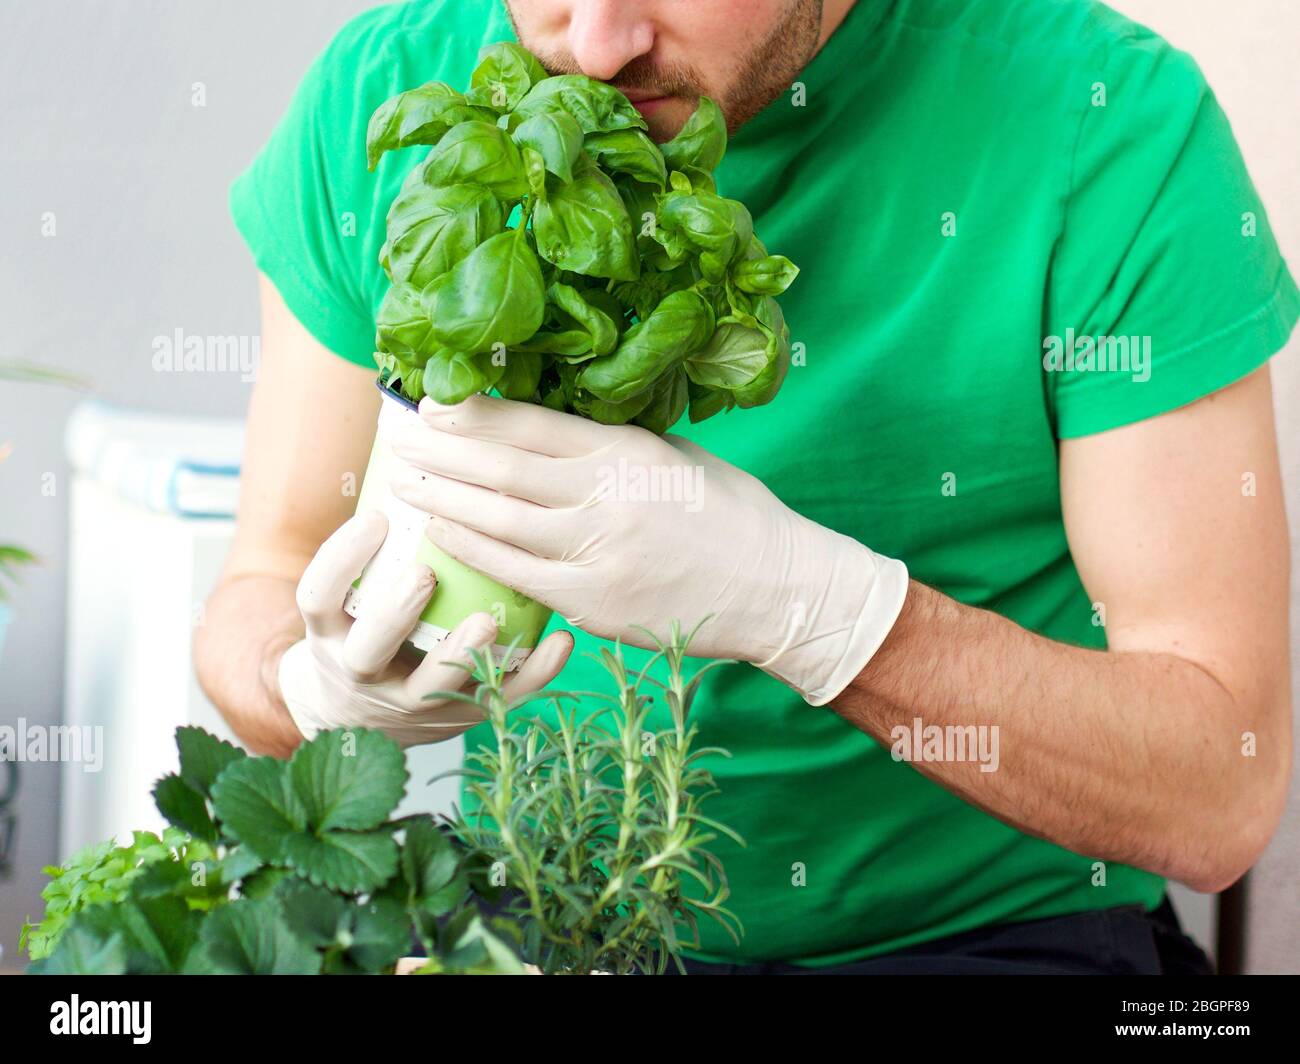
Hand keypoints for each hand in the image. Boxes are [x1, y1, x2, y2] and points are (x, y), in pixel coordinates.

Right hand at [276, 510, 572, 746]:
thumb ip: (370, 543)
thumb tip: (410, 441)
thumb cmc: (365, 623)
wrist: (362, 714)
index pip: (320, 595)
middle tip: (425, 575)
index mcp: (330, 629)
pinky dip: (533, 672)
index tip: (377, 517)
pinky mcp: (460, 717)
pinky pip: (499, 700)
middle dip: (394, 615)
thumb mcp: (348, 592)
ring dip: (461, 653)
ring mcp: (409, 701)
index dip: (342, 559)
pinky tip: (561, 640)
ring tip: (487, 620)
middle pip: (367, 650)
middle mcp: (361, 670)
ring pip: (431, 685)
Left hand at [389, 395, 907, 704]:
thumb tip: (553, 429)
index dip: (476, 414)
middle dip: (444, 452)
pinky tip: (442, 537)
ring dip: (445, 500)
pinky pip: (517, 575)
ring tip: (406, 483)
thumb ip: (615, 445)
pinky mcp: (594, 603)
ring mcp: (597, 553)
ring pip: (499, 521)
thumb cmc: (733, 515)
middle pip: (503, 469)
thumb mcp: (678, 456)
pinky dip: (473, 553)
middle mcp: (606, 497)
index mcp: (628, 452)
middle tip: (402, 437)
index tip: (435, 402)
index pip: (533, 426)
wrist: (779, 589)